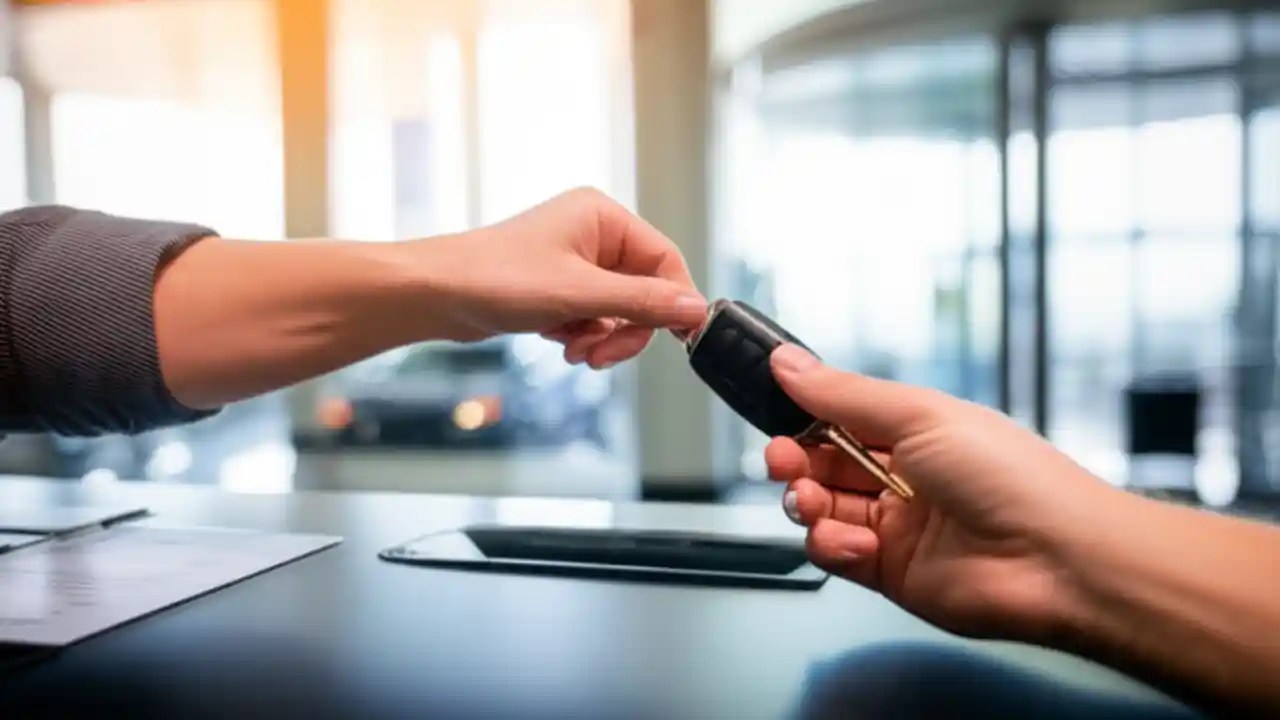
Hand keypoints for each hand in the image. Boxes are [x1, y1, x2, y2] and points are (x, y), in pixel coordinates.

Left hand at [420, 187, 705, 367]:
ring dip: (604, 337)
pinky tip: (560, 342)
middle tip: (605, 353)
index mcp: (602, 216)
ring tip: (576, 349)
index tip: (678, 337)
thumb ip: (641, 302)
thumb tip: (694, 308)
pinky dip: (583, 335)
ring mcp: (575, 261)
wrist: (435, 294)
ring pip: (619, 310)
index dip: (673, 301)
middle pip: (643, 290)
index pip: (664, 259)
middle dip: (627, 328)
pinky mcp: (558, 286)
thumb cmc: (493, 277)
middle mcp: (592, 233)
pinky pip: (594, 317)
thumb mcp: (578, 294)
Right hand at [765, 344, 1121, 641]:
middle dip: (793, 462)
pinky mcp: (891, 574)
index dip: (802, 418)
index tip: (772, 414)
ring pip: (822, 513)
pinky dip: (831, 547)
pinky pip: (837, 557)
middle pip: (822, 466)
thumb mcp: (920, 415)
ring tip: (813, 502)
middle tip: (784, 462)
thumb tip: (787, 361)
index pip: (839, 420)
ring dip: (806, 504)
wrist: (1059, 561)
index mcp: (914, 432)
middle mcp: (902, 478)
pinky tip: (853, 543)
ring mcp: (896, 528)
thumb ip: (844, 393)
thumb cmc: (1010, 476)